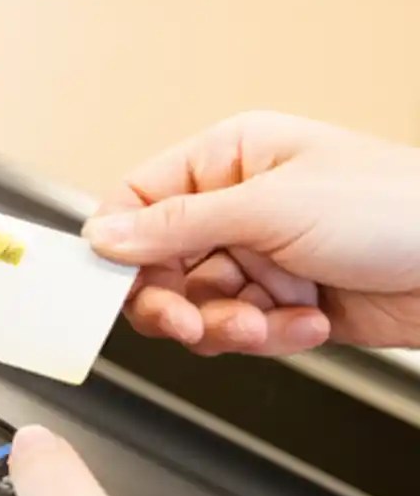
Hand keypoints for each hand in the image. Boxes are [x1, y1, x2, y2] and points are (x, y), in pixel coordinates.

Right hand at [81, 110, 419, 354]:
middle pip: (161, 265)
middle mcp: (238, 207)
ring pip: (199, 307)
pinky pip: (242, 330)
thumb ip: (177, 225)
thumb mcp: (270, 207)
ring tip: (270, 320)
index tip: (112, 284)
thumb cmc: (396, 206)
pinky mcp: (285, 302)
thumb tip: (104, 235)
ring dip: (229, 325)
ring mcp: (262, 257)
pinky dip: (270, 335)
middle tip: (188, 324)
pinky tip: (308, 321)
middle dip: (178, 301)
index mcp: (228, 160)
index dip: (121, 247)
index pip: (140, 201)